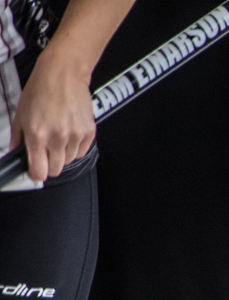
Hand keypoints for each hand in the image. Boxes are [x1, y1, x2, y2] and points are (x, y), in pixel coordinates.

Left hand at [10, 51, 96, 181]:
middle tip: (45, 152)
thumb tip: (17, 152)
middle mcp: (57, 137)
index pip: (39, 171)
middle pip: (56, 170)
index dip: (36, 174)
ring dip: (62, 154)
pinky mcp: (88, 133)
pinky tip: (68, 132)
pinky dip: (75, 147)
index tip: (35, 171)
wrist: (63, 74)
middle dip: (49, 165)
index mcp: (37, 134)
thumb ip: (18, 137)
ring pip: (69, 161)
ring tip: (57, 136)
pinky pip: (81, 151)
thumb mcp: (21, 113)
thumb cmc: (41, 89)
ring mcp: (75, 136)